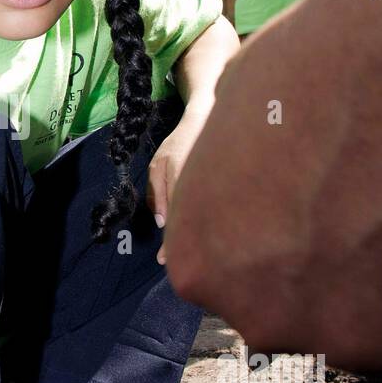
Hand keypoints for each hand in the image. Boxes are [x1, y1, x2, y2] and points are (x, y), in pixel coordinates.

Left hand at [147, 108, 210, 263]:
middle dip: (183, 244)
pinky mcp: (224, 186)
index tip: (163, 259)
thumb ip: (156, 191)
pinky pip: (212, 209)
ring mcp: (214, 185)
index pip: (174, 217)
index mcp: (182, 177)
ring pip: (204, 217)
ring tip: (191, 252)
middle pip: (191, 222)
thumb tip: (161, 222)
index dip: (169, 242)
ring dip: (197, 234)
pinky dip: (206, 221)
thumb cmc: (179, 142)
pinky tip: (205, 230)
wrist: (209, 121)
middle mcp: (200, 183)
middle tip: (173, 261)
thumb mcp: (158, 163)